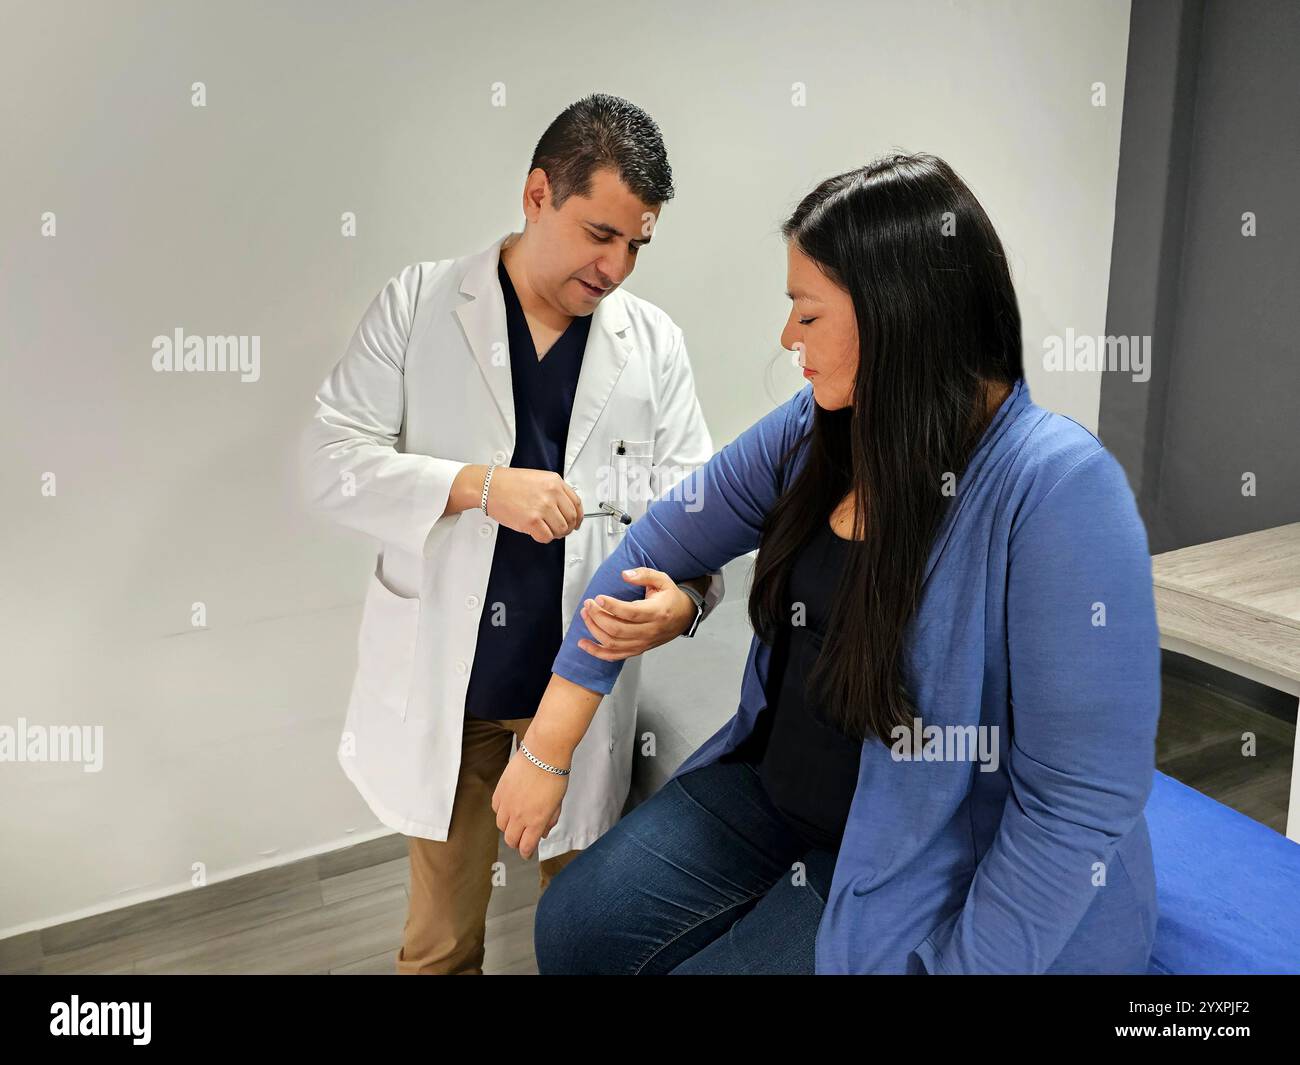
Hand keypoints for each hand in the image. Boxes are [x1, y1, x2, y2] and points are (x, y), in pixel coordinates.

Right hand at [486, 467, 582, 543]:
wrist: (488, 486)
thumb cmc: (508, 483)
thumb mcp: (538, 478)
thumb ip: (554, 491)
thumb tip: (565, 509)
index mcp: (554, 482)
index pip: (577, 504)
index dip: (579, 517)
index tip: (576, 522)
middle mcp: (551, 494)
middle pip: (571, 519)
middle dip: (567, 527)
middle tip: (559, 529)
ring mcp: (542, 507)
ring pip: (561, 530)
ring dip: (555, 534)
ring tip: (546, 529)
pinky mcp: (531, 521)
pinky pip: (546, 537)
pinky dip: (543, 538)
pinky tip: (537, 532)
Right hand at [492, 741, 568, 859]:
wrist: (544, 753)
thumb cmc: (555, 776)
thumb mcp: (558, 803)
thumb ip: (550, 820)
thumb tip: (542, 833)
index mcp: (536, 820)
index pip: (526, 846)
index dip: (526, 853)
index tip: (527, 853)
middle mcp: (519, 815)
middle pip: (510, 839)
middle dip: (516, 843)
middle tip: (521, 839)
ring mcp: (507, 803)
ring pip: (501, 825)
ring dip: (508, 827)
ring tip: (516, 821)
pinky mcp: (500, 791)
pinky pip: (496, 809)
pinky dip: (501, 812)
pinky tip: (509, 807)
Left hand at [577, 567, 696, 660]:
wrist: (684, 617)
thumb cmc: (670, 597)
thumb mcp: (662, 579)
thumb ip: (644, 574)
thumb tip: (625, 575)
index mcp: (657, 613)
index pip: (631, 613)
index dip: (612, 607)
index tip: (598, 597)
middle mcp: (650, 631)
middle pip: (618, 629)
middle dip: (598, 617)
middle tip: (588, 604)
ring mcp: (643, 643)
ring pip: (613, 643)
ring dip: (594, 630)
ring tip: (585, 615)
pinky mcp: (638, 649)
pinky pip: (615, 656)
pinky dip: (597, 652)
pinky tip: (584, 644)